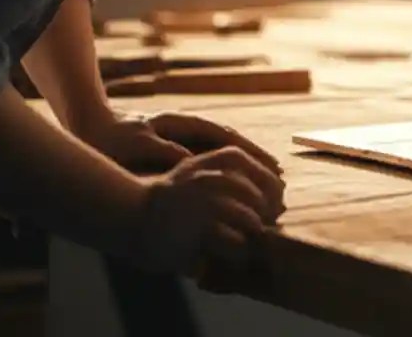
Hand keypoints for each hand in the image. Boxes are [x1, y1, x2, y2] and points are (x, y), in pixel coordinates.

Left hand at [78, 111, 281, 175]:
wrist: (90, 129)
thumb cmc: (111, 138)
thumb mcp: (135, 143)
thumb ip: (163, 151)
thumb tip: (189, 161)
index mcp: (184, 124)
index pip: (225, 136)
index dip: (250, 150)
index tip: (270, 164)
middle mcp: (190, 131)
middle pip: (231, 144)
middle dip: (256, 160)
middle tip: (280, 177)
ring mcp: (186, 142)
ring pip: (223, 155)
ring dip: (245, 168)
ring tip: (268, 184)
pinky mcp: (178, 155)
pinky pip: (210, 164)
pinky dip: (228, 174)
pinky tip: (238, 190)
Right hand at [134, 146, 286, 273]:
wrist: (131, 212)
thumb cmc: (173, 195)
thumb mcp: (202, 169)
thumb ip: (235, 171)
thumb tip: (280, 186)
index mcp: (223, 159)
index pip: (269, 176)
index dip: (274, 194)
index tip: (272, 207)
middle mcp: (219, 177)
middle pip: (265, 201)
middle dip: (266, 218)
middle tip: (257, 230)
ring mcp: (209, 202)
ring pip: (252, 222)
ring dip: (251, 237)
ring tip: (241, 243)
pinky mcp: (200, 228)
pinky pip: (234, 242)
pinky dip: (236, 251)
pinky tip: (227, 253)